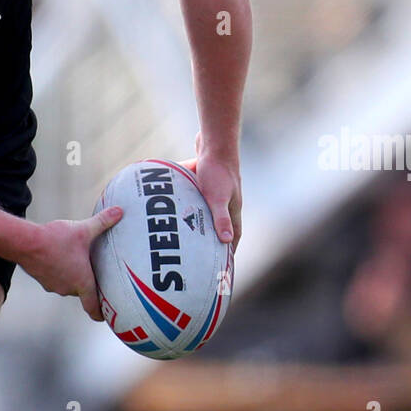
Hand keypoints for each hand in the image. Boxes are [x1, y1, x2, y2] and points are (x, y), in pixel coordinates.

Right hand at [20, 206, 122, 319]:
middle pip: (83, 292)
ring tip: (78, 262)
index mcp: (82, 281)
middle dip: (89, 284)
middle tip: (97, 275)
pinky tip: (61, 258)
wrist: (24, 242)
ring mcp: (54, 286)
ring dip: (73, 277)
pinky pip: (57, 279)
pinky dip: (60, 272)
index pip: (93, 306)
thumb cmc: (55, 240)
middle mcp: (68, 288)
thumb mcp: (83, 229)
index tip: (106, 316)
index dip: (101, 313)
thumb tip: (120, 211)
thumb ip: (103, 222)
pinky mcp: (43, 280)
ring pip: (69, 284)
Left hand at [183, 133, 241, 249]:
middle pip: (221, 227)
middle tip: (202, 257)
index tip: (223, 268)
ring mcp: (217, 192)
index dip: (230, 252)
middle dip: (213, 242)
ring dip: (200, 225)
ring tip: (186, 238)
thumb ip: (220, 218)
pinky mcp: (206, 183)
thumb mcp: (217, 197)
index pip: (234, 236)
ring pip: (208, 214)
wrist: (216, 142)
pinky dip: (190, 209)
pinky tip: (177, 212)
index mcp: (232, 209)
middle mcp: (227, 202)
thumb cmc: (217, 170)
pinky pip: (198, 201)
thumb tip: (227, 241)